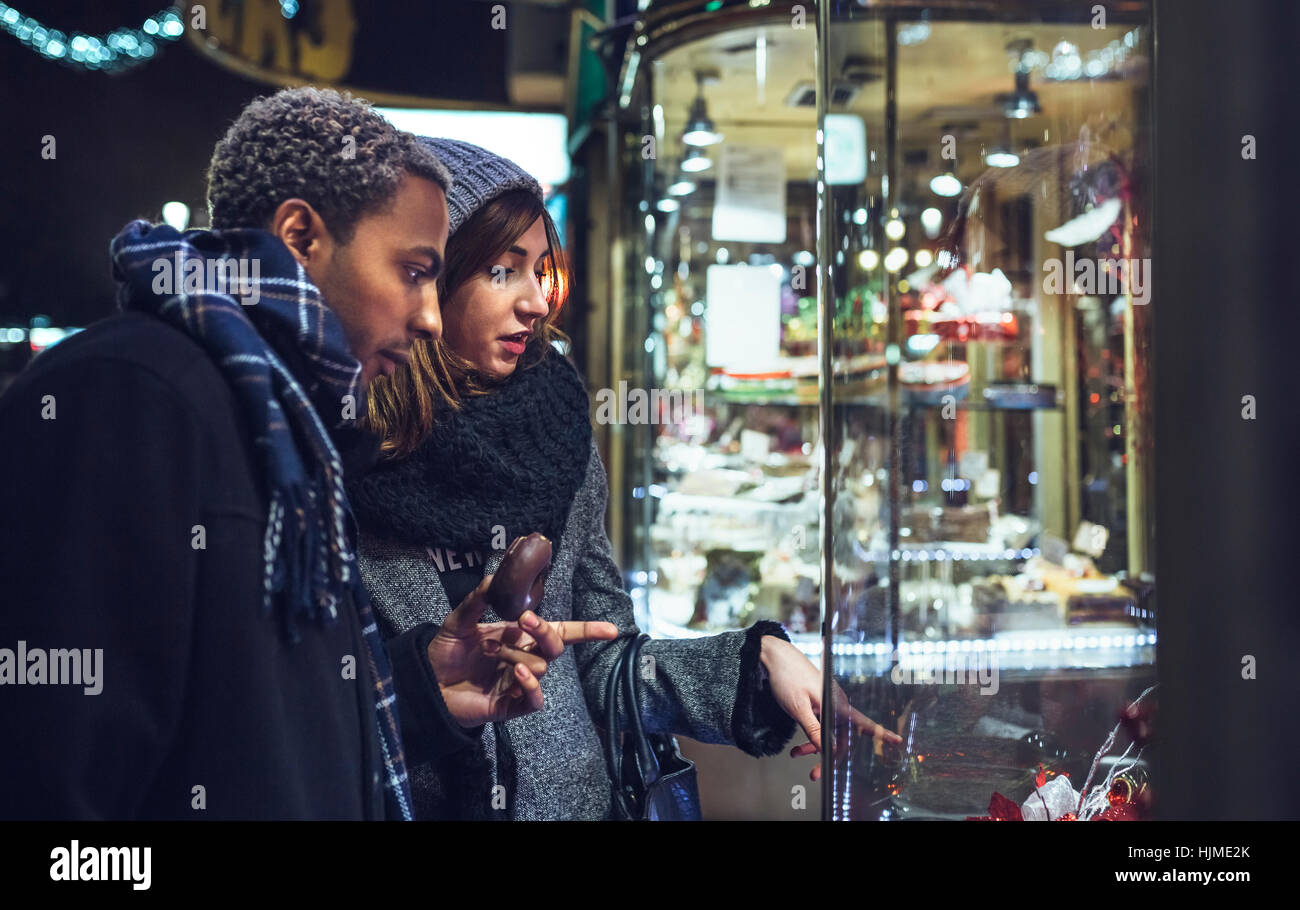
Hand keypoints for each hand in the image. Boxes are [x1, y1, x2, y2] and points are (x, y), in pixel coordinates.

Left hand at [428, 573, 618, 726]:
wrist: (425, 684)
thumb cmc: (444, 653)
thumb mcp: (459, 621)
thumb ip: (478, 600)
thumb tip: (493, 578)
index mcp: (519, 638)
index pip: (560, 632)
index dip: (586, 631)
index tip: (611, 629)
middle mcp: (524, 659)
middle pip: (556, 647)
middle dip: (545, 632)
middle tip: (523, 621)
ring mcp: (519, 683)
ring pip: (540, 667)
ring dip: (515, 655)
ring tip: (487, 653)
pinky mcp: (510, 706)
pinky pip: (534, 699)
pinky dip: (530, 686)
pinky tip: (514, 674)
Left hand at [760, 635, 903, 780]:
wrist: (774, 658)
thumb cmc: (787, 678)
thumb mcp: (798, 707)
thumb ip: (813, 729)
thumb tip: (827, 749)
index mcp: (837, 703)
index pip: (864, 723)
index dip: (882, 733)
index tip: (898, 741)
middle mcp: (836, 705)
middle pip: (841, 738)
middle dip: (829, 757)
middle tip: (815, 773)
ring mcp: (826, 705)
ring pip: (827, 735)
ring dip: (814, 748)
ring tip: (796, 755)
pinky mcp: (817, 706)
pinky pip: (818, 727)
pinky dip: (809, 738)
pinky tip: (796, 748)